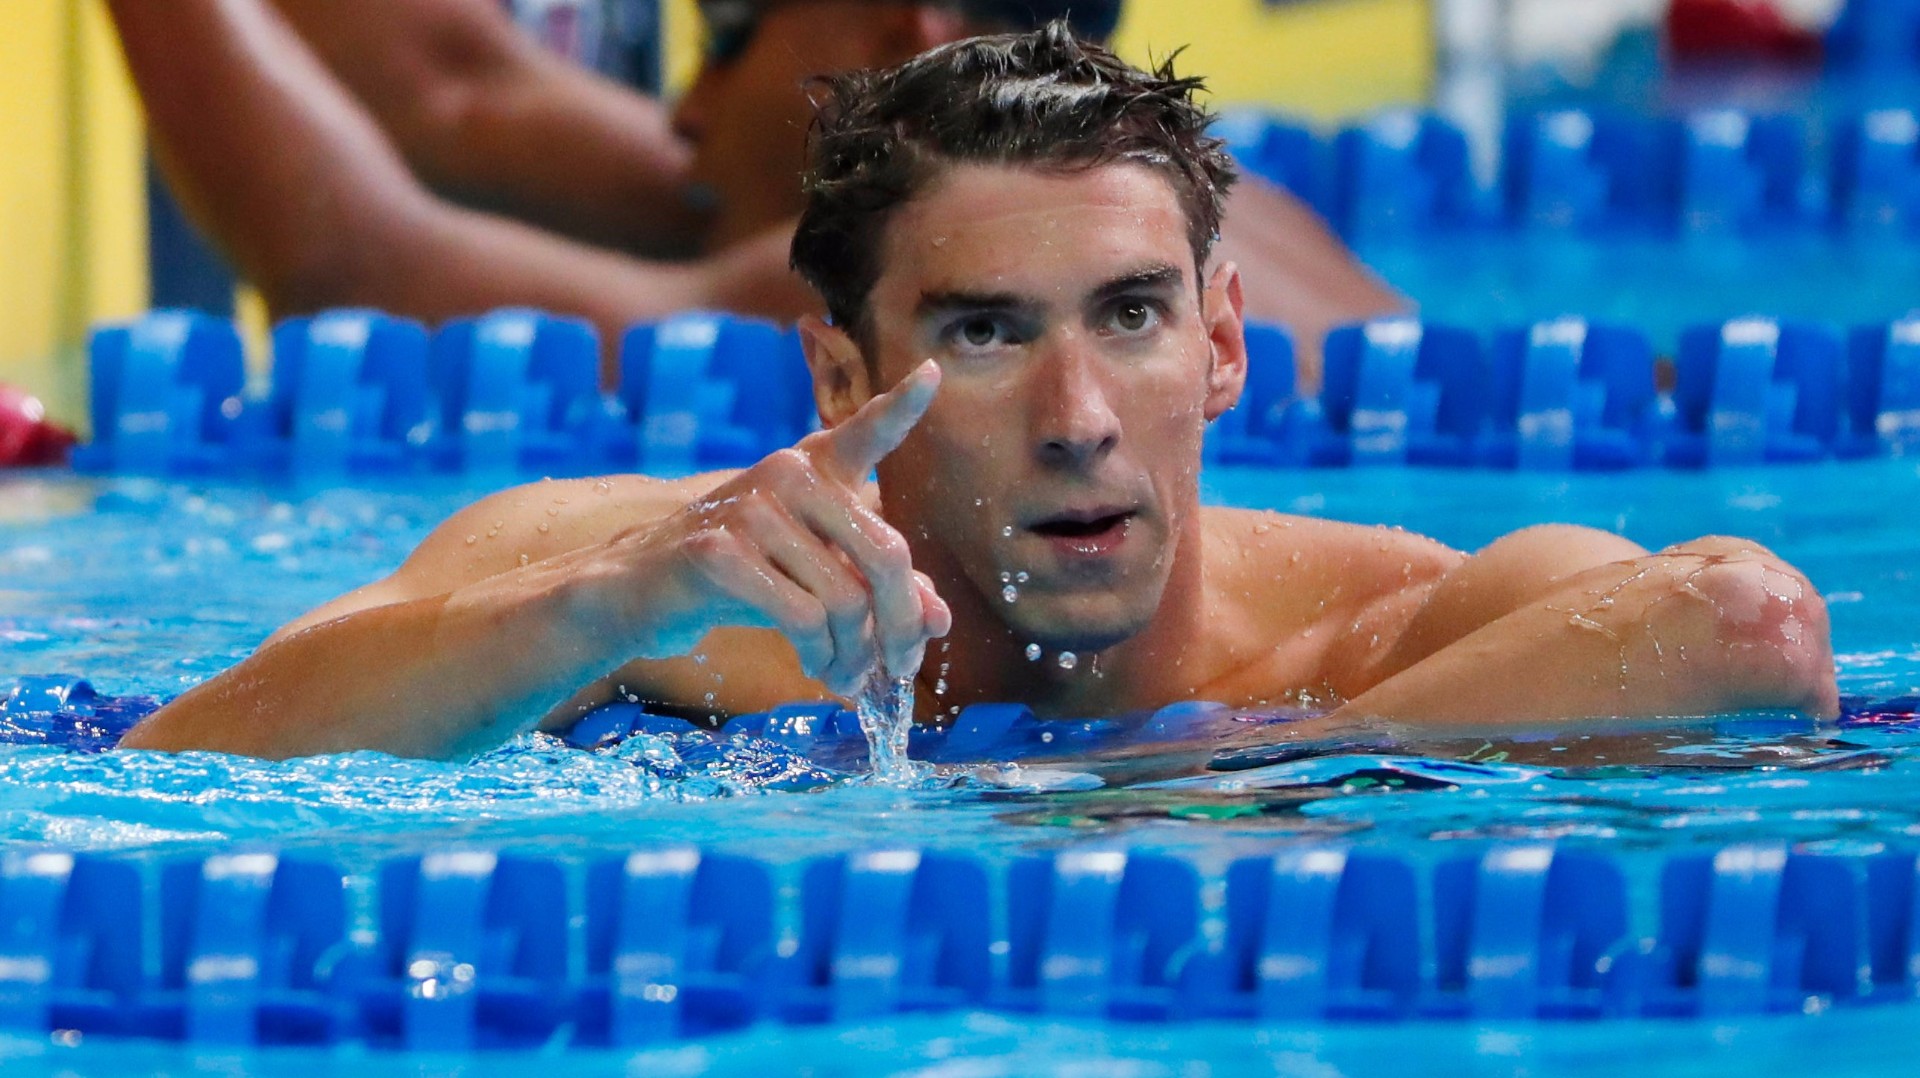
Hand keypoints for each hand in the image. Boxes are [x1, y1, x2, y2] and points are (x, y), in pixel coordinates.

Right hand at [582, 360, 950, 692]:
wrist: (643, 589)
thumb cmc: (743, 577)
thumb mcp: (817, 574)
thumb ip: (879, 588)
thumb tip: (939, 621)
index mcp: (815, 467)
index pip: (864, 433)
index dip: (901, 407)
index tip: (932, 374)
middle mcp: (788, 473)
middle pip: (885, 555)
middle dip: (903, 624)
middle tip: (903, 667)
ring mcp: (753, 507)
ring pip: (846, 599)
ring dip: (858, 654)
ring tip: (852, 680)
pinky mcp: (721, 550)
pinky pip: (802, 618)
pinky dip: (821, 657)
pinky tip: (818, 670)